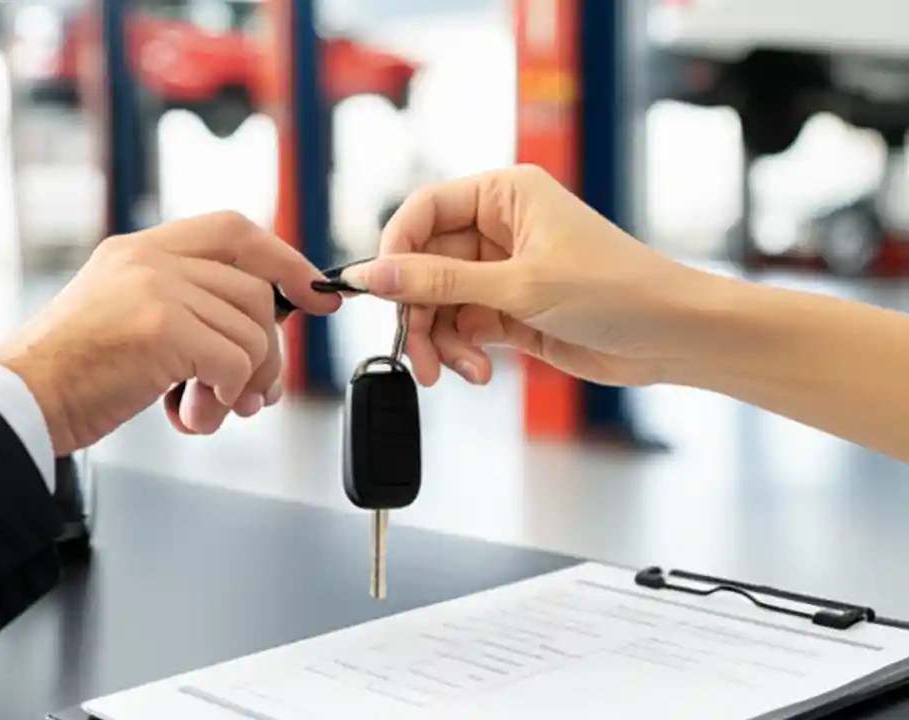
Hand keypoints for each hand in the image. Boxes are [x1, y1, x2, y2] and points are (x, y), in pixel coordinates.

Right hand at [0, 212, 340, 454]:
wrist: (20, 400)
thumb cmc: (69, 373)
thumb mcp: (121, 313)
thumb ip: (179, 304)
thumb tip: (255, 329)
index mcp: (141, 249)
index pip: (234, 229)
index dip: (283, 258)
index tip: (315, 291)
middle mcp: (150, 259)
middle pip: (254, 291)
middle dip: (268, 351)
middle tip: (251, 394)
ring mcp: (156, 289)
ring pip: (251, 331)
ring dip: (246, 384)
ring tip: (210, 411)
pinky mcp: (161, 328)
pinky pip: (234, 363)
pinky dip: (227, 398)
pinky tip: (194, 415)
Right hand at [341, 165, 703, 387]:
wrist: (672, 338)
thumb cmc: (617, 291)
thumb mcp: (520, 286)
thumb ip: (441, 281)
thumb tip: (376, 275)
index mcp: (504, 195)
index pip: (423, 210)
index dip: (395, 249)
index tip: (378, 290)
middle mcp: (499, 228)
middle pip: (424, 264)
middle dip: (418, 312)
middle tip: (415, 353)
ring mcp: (502, 271)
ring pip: (439, 302)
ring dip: (439, 340)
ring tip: (456, 370)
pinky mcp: (509, 310)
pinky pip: (462, 329)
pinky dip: (462, 353)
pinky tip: (479, 372)